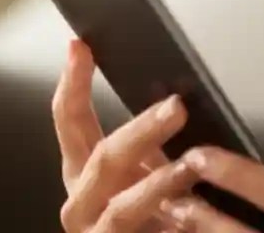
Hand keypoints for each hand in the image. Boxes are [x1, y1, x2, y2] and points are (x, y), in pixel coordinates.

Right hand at [53, 38, 201, 231]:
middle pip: (103, 159)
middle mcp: (82, 202)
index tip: (80, 48)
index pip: (72, 121)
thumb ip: (150, 144)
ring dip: (158, 185)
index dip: (73, 84)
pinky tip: (191, 217)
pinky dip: (170, 227)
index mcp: (84, 173)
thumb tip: (176, 99)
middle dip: (141, 131)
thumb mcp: (146, 173)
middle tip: (175, 107)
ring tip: (188, 167)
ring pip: (123, 207)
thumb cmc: (148, 218)